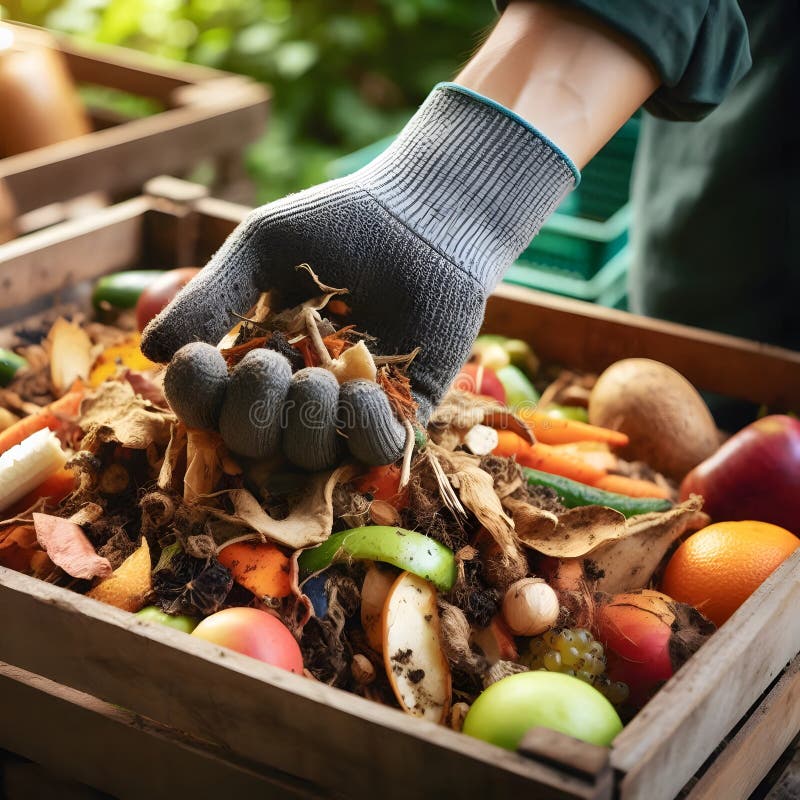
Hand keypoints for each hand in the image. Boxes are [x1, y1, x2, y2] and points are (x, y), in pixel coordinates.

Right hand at [141, 83, 576, 469]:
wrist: (425, 216)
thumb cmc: (341, 224)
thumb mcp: (264, 248)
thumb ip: (212, 297)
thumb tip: (152, 351)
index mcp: (255, 356)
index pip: (208, 403)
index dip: (194, 396)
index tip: (198, 358)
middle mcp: (297, 391)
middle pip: (251, 442)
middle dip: (251, 411)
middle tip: (272, 362)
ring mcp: (349, 406)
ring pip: (308, 456)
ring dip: (303, 423)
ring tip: (320, 377)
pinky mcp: (403, 410)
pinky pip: (373, 452)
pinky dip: (359, 432)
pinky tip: (359, 391)